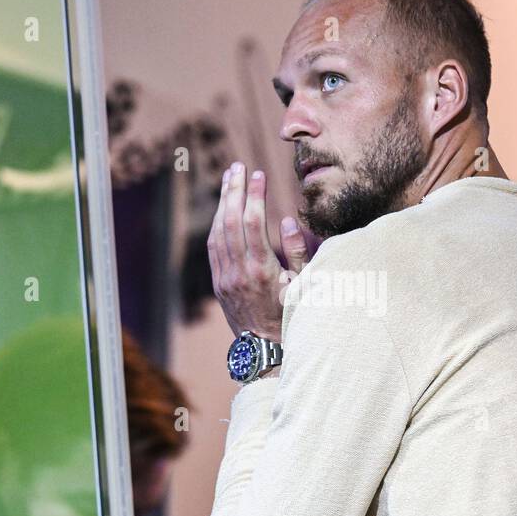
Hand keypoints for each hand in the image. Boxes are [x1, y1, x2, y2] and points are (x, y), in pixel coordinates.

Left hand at [207, 161, 308, 341]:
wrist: (265, 348)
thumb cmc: (292, 315)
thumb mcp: (304, 286)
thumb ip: (298, 252)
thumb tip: (286, 221)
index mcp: (263, 270)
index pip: (253, 222)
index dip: (255, 195)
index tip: (260, 174)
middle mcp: (240, 272)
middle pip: (231, 221)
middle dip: (234, 190)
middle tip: (238, 167)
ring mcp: (225, 278)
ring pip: (218, 231)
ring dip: (222, 203)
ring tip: (229, 179)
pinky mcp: (218, 283)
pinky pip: (213, 247)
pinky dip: (216, 223)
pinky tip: (222, 208)